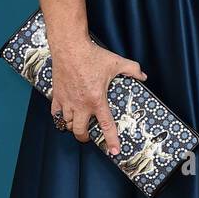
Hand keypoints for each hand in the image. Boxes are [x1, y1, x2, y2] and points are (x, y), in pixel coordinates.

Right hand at [49, 39, 146, 154]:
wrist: (69, 46)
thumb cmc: (92, 55)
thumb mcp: (116, 62)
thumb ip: (132, 69)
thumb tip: (143, 76)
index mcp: (97, 99)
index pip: (106, 125)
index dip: (111, 140)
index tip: (114, 151)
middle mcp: (80, 104)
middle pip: (80, 131)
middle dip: (85, 138)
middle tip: (89, 137)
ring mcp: (67, 101)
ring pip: (67, 124)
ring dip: (73, 127)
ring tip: (78, 124)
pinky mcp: (57, 95)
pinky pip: (55, 113)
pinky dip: (60, 117)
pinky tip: (65, 115)